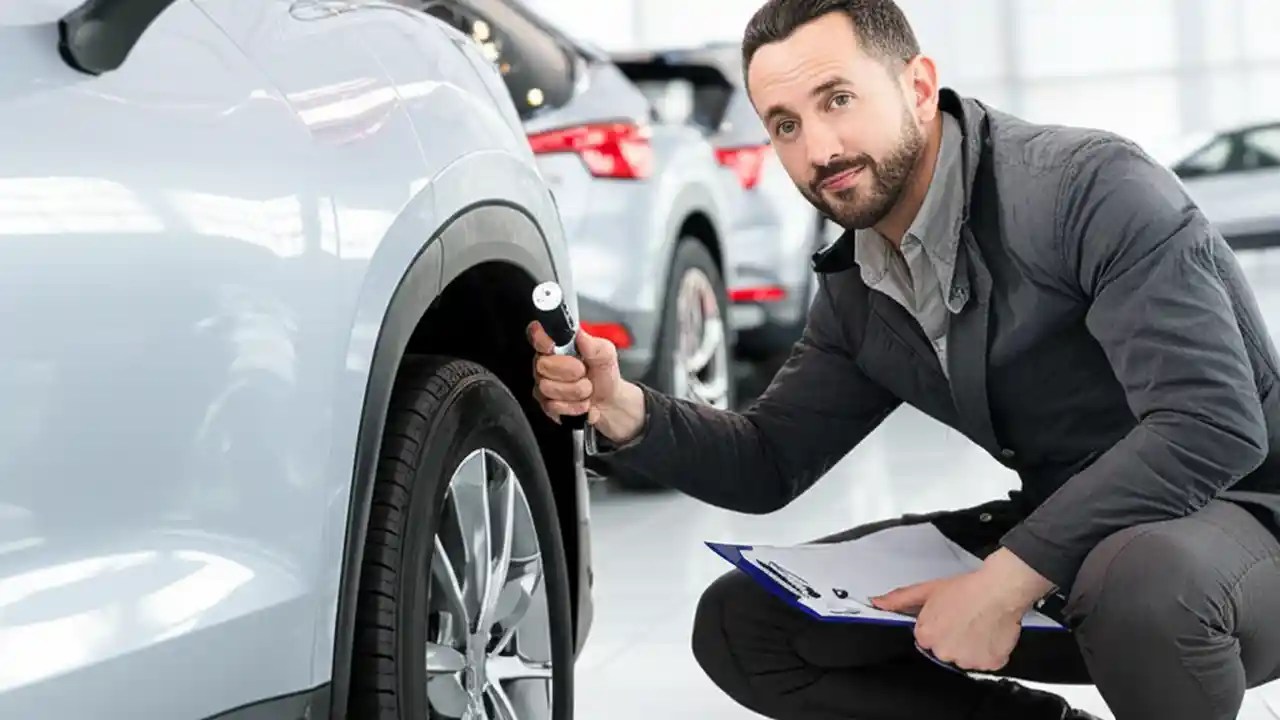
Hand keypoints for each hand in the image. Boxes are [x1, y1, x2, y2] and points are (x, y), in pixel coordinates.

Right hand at [528, 321, 645, 441]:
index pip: (536, 336)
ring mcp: (543, 385)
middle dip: (570, 372)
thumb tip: (580, 336)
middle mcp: (545, 363)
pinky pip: (554, 406)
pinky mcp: (546, 405)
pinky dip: (574, 406)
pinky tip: (582, 402)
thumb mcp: (606, 355)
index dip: (541, 340)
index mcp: (557, 345)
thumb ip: (594, 345)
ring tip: (586, 389)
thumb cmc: (604, 375)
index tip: (552, 346)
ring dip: (576, 391)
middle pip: (543, 364)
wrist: (609, 402)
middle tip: (584, 373)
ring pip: (548, 387)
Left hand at [870, 548, 1052, 672]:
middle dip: (953, 638)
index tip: (949, 617)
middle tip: (965, 620)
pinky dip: (990, 651)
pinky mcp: (989, 665)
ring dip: (972, 646)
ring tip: (979, 625)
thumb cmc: (966, 589)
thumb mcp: (928, 590)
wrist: (998, 590)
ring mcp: (967, 660)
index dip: (939, 627)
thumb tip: (877, 602)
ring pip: (966, 657)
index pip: (927, 639)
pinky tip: (990, 633)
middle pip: (946, 650)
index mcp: (926, 636)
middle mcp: (944, 652)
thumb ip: (900, 599)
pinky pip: (987, 662)